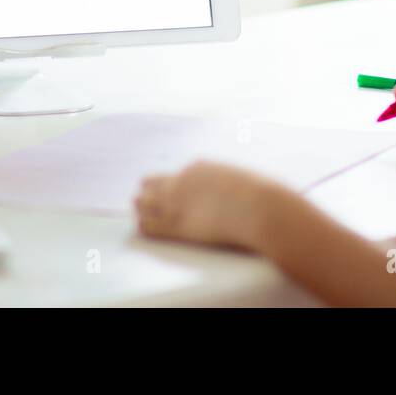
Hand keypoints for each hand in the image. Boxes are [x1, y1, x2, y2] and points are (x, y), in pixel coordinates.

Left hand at [135, 160, 281, 250]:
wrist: (258, 208)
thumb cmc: (257, 195)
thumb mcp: (236, 179)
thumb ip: (221, 183)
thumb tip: (224, 191)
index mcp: (197, 168)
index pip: (172, 175)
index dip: (166, 183)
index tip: (160, 188)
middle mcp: (181, 182)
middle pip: (152, 186)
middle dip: (148, 193)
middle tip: (140, 198)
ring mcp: (177, 204)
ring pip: (145, 205)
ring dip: (141, 208)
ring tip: (137, 211)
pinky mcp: (177, 226)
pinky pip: (150, 225)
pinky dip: (144, 226)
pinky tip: (140, 227)